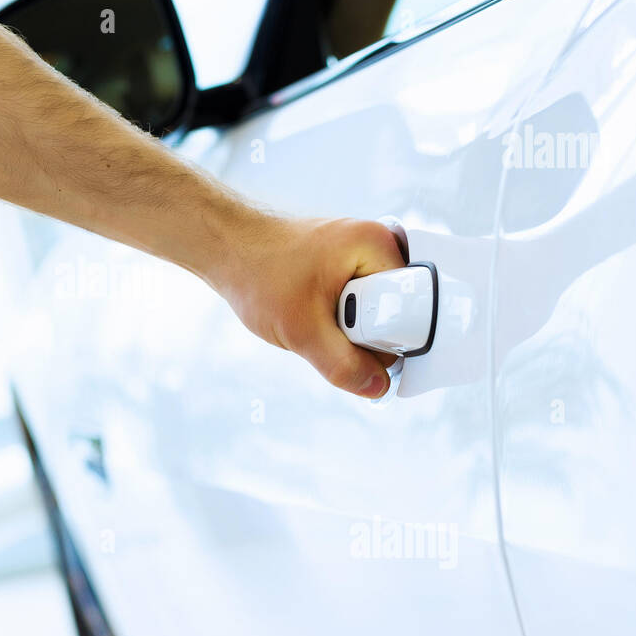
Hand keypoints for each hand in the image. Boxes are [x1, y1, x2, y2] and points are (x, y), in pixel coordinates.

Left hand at [213, 217, 406, 397]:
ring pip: (373, 316)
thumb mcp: (301, 330)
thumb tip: (378, 389)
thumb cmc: (258, 272)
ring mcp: (361, 258)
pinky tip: (309, 314)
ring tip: (309, 315)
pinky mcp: (345, 270)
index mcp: (378, 246)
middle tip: (322, 326)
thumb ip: (343, 364)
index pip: (412, 307)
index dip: (388, 336)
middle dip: (362, 335)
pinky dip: (334, 321)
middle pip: (394, 314)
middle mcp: (376, 247)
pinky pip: (356, 309)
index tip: (353, 339)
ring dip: (344, 331)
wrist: (223, 247)